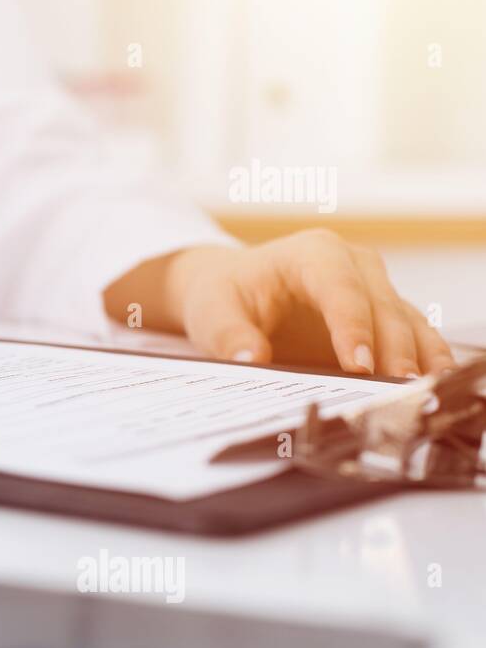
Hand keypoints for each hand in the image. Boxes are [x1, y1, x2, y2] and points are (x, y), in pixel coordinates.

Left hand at [106, 230, 454, 376]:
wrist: (234, 289)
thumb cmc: (225, 295)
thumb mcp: (212, 310)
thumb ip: (228, 334)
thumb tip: (250, 358)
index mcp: (312, 254)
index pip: (339, 287)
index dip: (352, 326)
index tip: (357, 366)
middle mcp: (354, 266)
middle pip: (382, 307)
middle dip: (392, 349)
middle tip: (398, 389)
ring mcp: (375, 289)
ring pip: (407, 322)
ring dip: (418, 357)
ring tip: (424, 393)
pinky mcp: (383, 317)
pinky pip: (414, 336)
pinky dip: (427, 359)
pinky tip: (435, 385)